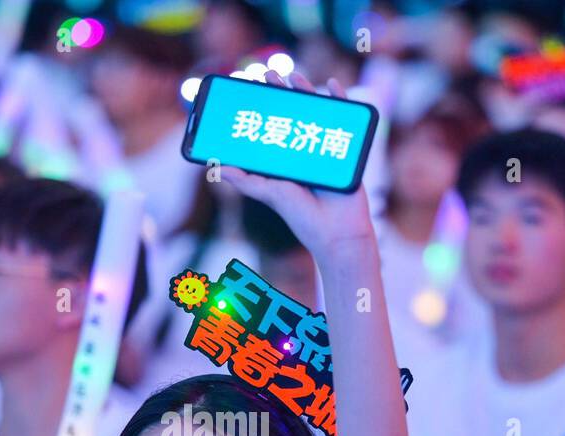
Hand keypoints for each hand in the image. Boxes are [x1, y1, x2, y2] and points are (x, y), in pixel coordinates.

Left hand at [221, 72, 375, 261]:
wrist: (337, 233)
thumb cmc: (303, 217)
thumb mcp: (271, 194)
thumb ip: (246, 181)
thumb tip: (217, 168)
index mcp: (284, 160)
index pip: (270, 128)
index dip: (260, 110)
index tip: (247, 92)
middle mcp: (304, 151)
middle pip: (290, 115)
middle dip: (279, 93)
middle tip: (265, 75)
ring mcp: (326, 148)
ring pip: (315, 112)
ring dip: (305, 90)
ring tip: (293, 74)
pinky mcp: (347, 148)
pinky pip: (345, 119)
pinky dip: (341, 100)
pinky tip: (332, 84)